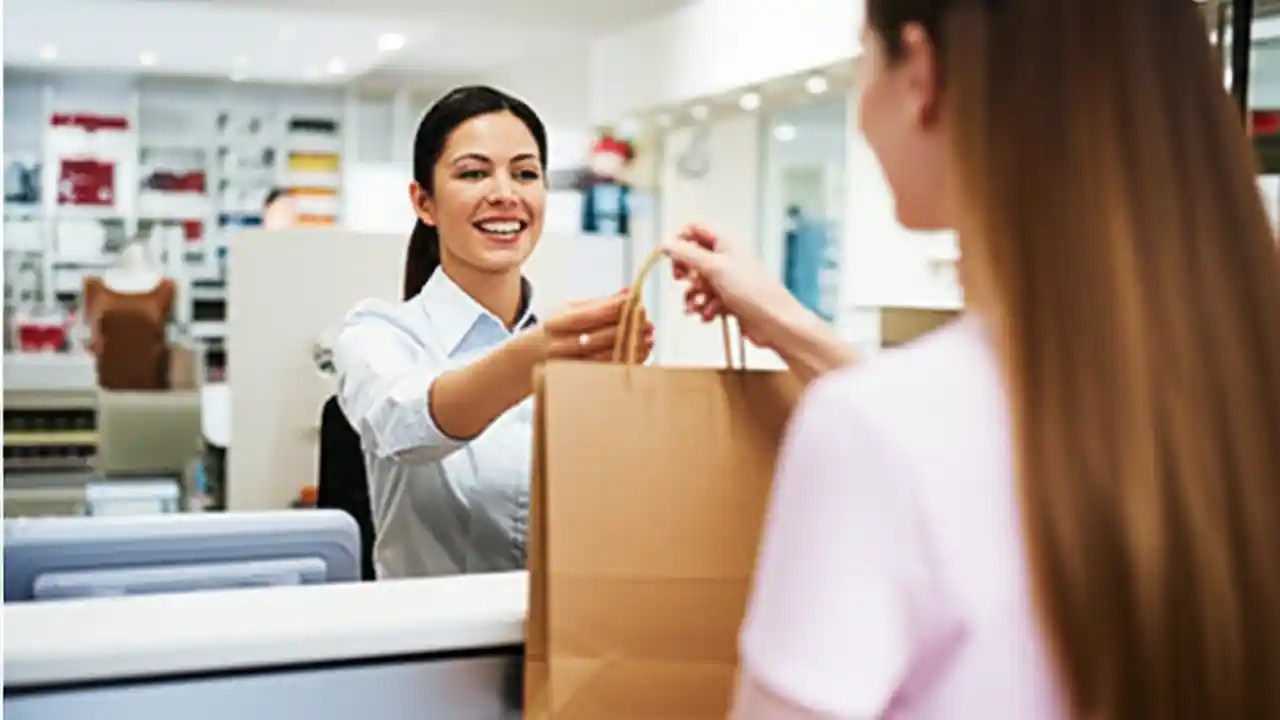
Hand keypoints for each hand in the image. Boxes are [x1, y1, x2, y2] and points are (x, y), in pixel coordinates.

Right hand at [539, 292, 654, 362]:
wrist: (533, 357)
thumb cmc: (557, 329)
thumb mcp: (570, 310)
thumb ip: (600, 302)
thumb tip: (629, 291)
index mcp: (556, 323)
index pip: (590, 315)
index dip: (615, 308)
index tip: (636, 301)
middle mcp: (560, 346)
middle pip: (600, 338)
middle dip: (628, 328)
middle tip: (647, 320)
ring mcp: (569, 367)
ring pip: (607, 357)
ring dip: (632, 346)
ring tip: (649, 336)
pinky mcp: (579, 381)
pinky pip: (609, 372)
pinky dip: (628, 361)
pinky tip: (641, 351)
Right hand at [664, 224, 807, 350]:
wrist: (774, 322)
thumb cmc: (751, 291)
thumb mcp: (714, 268)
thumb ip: (687, 254)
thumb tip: (666, 242)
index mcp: (725, 241)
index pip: (694, 228)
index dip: (680, 240)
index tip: (672, 257)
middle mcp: (726, 256)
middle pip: (692, 256)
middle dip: (685, 272)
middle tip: (683, 281)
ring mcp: (727, 278)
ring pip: (697, 281)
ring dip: (693, 295)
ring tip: (697, 306)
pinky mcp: (727, 297)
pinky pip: (705, 298)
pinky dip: (704, 307)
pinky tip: (710, 315)